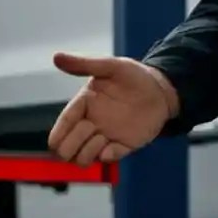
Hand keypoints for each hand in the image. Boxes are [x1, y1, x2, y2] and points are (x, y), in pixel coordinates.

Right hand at [47, 53, 178, 165]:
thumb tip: (56, 57)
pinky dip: (106, 156)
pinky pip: (107, 160)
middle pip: (66, 149)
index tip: (58, 139)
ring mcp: (105, 137)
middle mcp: (91, 124)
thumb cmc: (134, 76)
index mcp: (83, 105)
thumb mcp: (110, 66)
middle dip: (72, 144)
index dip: (58, 134)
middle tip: (89, 128)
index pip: (62, 126)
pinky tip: (115, 146)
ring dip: (87, 152)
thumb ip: (84, 64)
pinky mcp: (122, 146)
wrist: (161, 89)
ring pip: (82, 159)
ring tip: (102, 137)